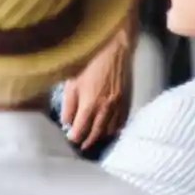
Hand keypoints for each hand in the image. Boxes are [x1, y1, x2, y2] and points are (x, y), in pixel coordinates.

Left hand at [62, 34, 132, 150]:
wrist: (114, 48)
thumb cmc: (88, 61)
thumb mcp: (71, 81)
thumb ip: (69, 104)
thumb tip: (66, 121)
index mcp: (89, 104)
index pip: (81, 129)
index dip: (75, 136)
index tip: (70, 138)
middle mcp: (105, 108)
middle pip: (96, 133)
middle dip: (88, 141)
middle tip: (81, 146)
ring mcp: (118, 105)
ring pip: (111, 129)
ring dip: (102, 136)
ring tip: (93, 138)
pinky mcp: (127, 100)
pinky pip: (122, 121)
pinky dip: (115, 128)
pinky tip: (110, 129)